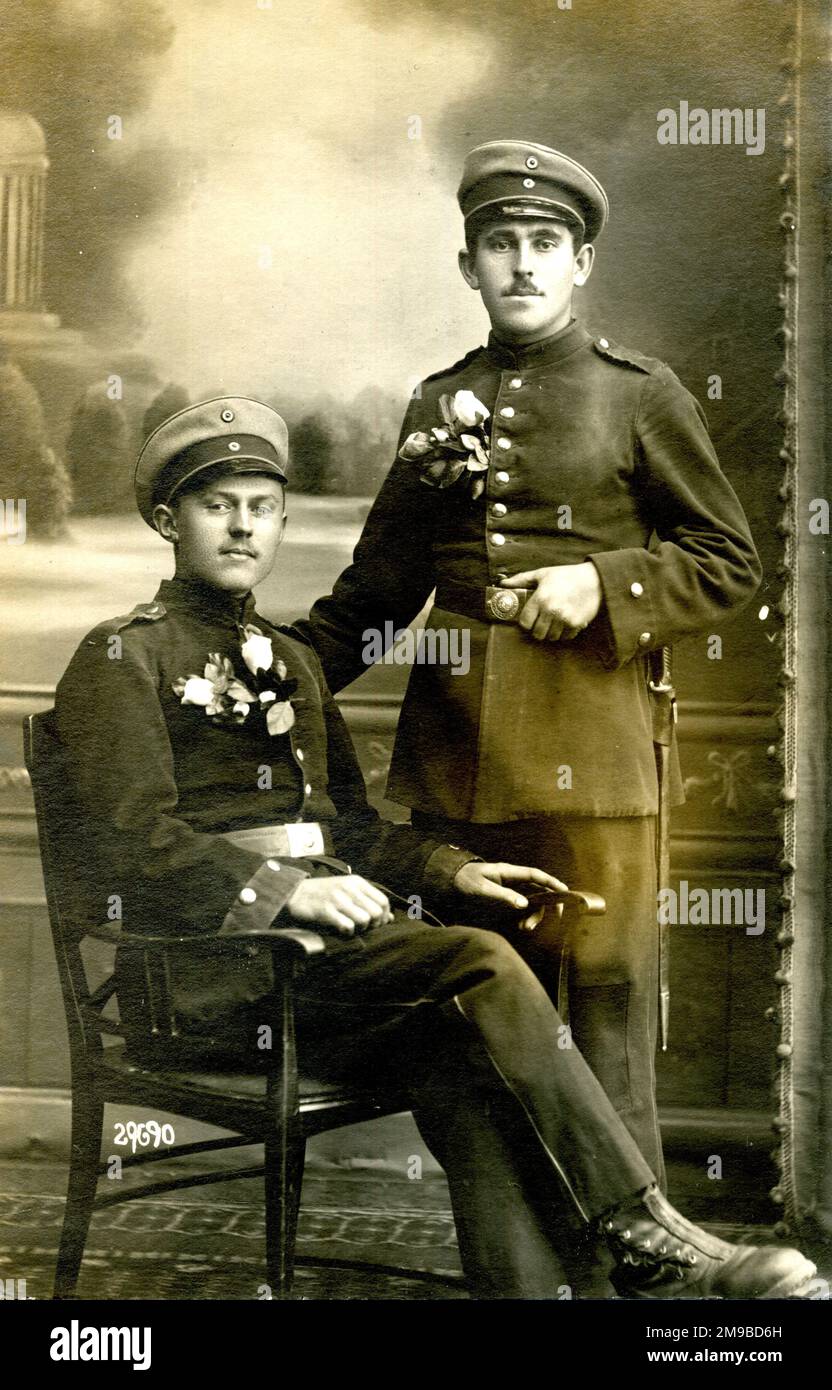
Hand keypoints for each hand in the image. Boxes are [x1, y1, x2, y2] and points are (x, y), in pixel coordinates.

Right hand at [284, 875, 393, 937]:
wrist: (294, 893)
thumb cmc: (323, 894)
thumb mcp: (347, 891)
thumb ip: (368, 902)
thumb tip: (390, 918)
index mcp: (356, 882)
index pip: (383, 901)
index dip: (383, 917)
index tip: (376, 924)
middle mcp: (349, 888)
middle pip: (376, 912)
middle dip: (373, 925)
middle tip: (363, 928)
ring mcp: (337, 899)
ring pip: (364, 919)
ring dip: (360, 929)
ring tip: (351, 928)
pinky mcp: (326, 910)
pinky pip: (347, 926)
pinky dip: (347, 932)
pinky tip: (341, 930)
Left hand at [453, 861, 568, 920]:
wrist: (450, 881)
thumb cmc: (465, 880)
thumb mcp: (482, 888)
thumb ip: (502, 896)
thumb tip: (524, 904)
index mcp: (509, 872)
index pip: (535, 875)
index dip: (552, 882)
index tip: (565, 891)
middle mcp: (513, 880)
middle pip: (538, 890)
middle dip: (546, 905)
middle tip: (551, 919)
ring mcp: (511, 889)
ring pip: (532, 901)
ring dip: (534, 915)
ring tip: (526, 928)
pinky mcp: (507, 899)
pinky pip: (523, 908)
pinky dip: (525, 917)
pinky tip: (520, 926)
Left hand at [502, 561, 601, 640]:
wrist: (594, 579)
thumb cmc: (567, 575)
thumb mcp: (543, 574)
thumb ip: (522, 579)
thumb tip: (504, 584)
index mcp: (540, 598)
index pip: (525, 622)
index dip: (525, 622)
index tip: (529, 620)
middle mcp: (551, 610)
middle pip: (537, 633)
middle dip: (537, 629)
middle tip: (541, 623)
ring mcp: (564, 619)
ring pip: (551, 638)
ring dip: (550, 633)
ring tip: (553, 623)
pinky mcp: (576, 624)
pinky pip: (565, 637)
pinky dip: (564, 633)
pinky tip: (565, 623)